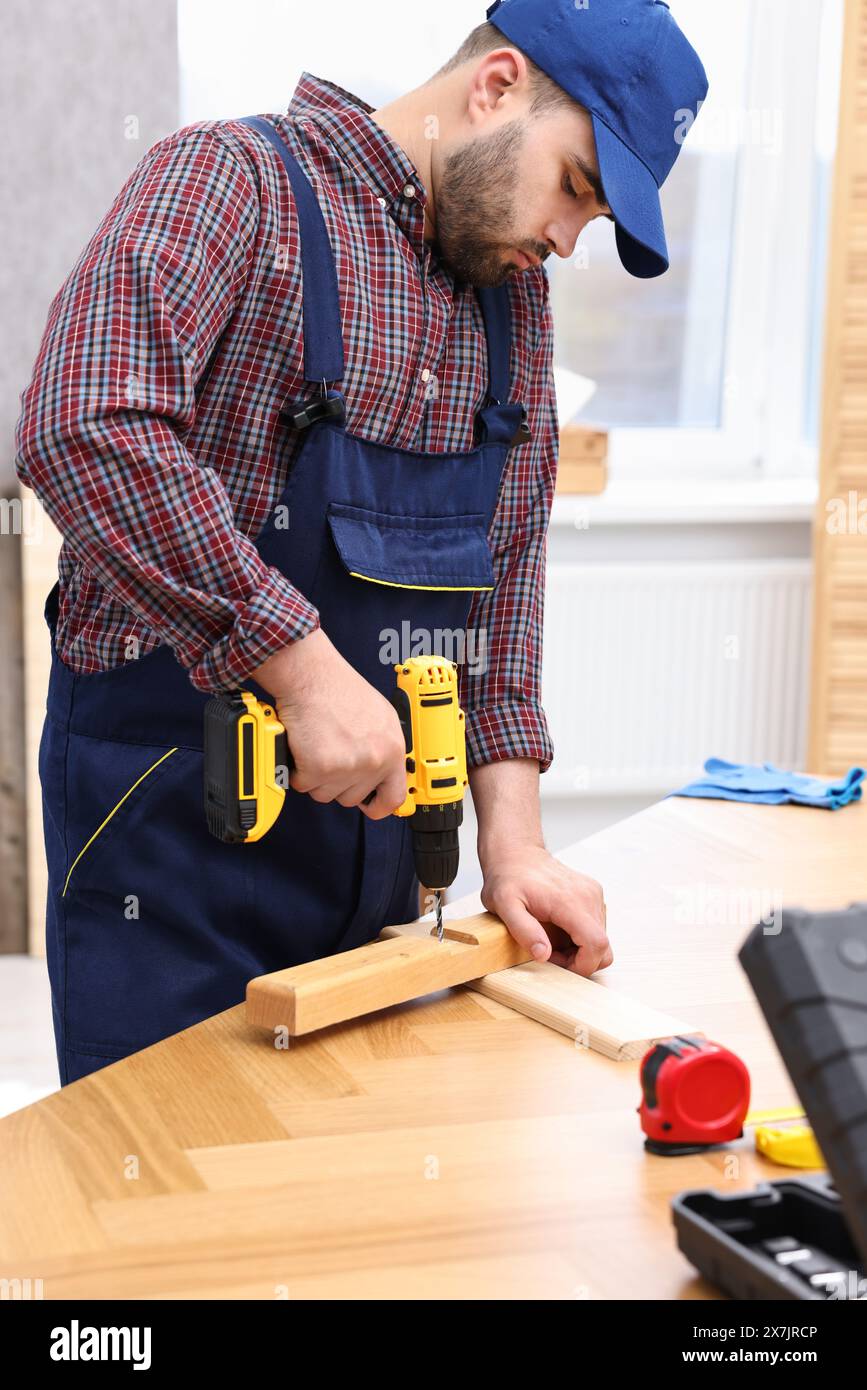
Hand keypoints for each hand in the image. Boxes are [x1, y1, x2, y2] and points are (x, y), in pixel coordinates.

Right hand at [251, 629, 406, 818]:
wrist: (311, 676)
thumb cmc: (338, 689)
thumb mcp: (378, 717)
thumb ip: (382, 747)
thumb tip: (380, 771)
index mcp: (392, 748)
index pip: (394, 797)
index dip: (379, 806)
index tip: (369, 805)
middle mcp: (374, 760)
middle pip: (351, 797)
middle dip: (336, 781)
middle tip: (329, 753)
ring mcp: (348, 766)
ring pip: (325, 794)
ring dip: (315, 776)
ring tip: (317, 745)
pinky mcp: (320, 768)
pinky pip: (303, 785)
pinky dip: (296, 769)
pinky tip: (303, 746)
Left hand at [480, 843, 611, 976]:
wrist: (516, 854)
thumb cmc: (508, 878)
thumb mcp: (504, 905)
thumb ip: (523, 931)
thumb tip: (543, 954)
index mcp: (569, 901)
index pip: (596, 944)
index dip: (582, 965)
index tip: (556, 962)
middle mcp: (588, 896)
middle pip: (603, 947)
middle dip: (580, 961)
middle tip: (551, 953)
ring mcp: (592, 894)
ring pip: (601, 939)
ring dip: (580, 950)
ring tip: (551, 940)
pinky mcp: (592, 894)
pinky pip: (596, 927)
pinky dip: (581, 937)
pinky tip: (558, 930)